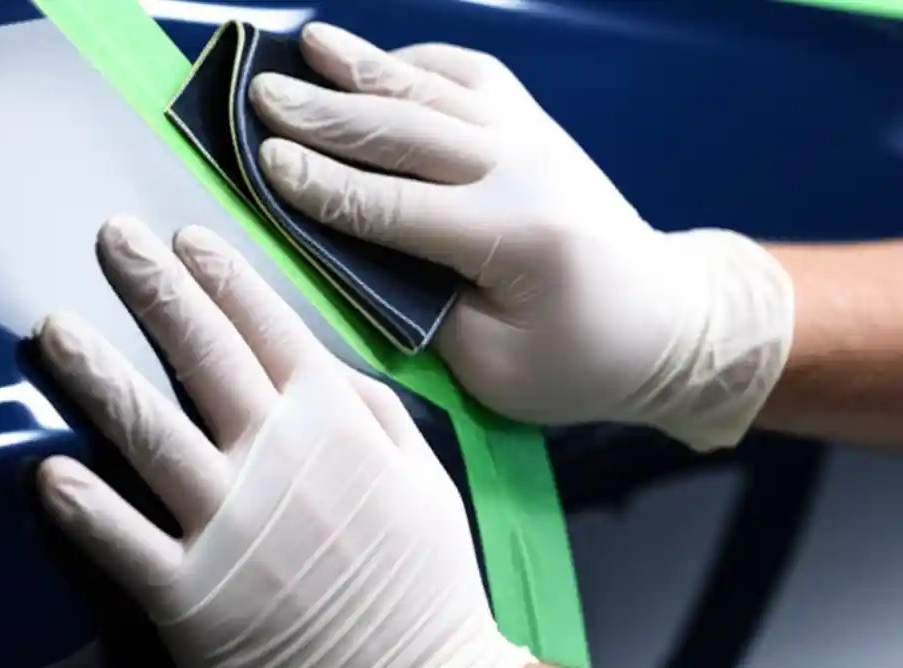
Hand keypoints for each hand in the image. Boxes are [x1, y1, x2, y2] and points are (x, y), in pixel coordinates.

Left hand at [34, 217, 532, 667]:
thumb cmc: (425, 588)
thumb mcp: (423, 479)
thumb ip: (369, 409)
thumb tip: (316, 359)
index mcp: (335, 426)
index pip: (268, 328)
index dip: (222, 275)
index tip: (185, 236)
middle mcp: (279, 462)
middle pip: (202, 356)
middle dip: (153, 288)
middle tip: (111, 238)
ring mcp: (231, 527)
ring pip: (148, 430)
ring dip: (97, 371)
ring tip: (54, 326)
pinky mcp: (192, 598)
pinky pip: (123, 539)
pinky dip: (84, 504)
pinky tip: (48, 468)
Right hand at [249, 23, 793, 449]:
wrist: (667, 320)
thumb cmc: (577, 360)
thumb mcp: (492, 366)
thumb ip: (422, 308)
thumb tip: (353, 254)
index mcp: (515, 238)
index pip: (395, 207)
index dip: (323, 186)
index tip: (263, 163)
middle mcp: (524, 170)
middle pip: (406, 132)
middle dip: (325, 113)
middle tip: (258, 95)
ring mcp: (534, 137)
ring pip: (434, 91)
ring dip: (362, 66)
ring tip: (303, 44)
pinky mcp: (536, 125)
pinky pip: (471, 75)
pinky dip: (417, 61)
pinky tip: (375, 58)